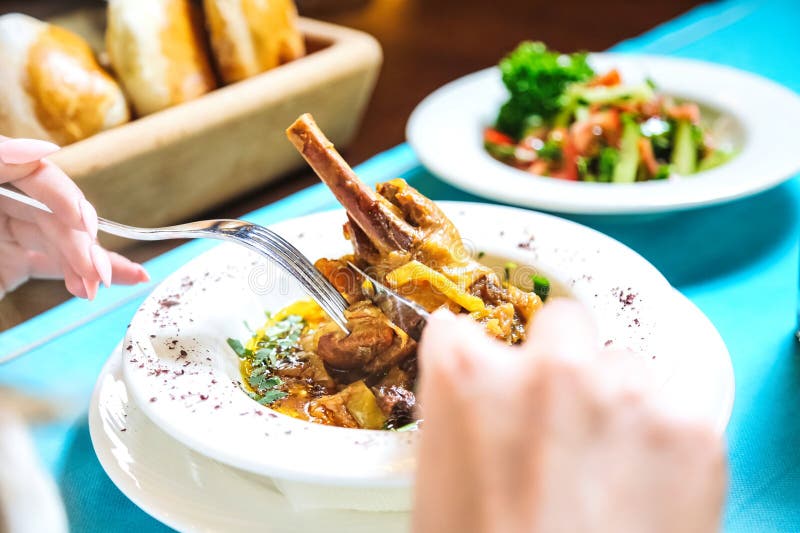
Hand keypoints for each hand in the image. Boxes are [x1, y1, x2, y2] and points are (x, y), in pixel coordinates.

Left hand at [0, 138, 147, 298]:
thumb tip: (39, 149)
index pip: (37, 175)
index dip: (64, 196)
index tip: (84, 222)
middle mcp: (4, 201)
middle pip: (56, 215)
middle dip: (80, 244)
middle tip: (95, 270)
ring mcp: (9, 233)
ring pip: (62, 242)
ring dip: (87, 264)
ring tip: (100, 283)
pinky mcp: (14, 264)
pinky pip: (53, 265)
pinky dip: (84, 275)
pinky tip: (116, 279)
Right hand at [413, 300, 725, 532]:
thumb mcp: (442, 485)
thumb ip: (462, 417)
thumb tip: (482, 396)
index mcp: (466, 378)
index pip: (464, 330)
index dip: (480, 363)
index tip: (494, 380)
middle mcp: (549, 368)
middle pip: (562, 320)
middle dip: (561, 359)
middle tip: (563, 421)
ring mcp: (625, 391)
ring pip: (624, 364)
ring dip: (616, 401)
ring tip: (608, 471)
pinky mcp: (690, 427)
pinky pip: (674, 408)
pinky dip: (663, 440)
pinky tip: (644, 492)